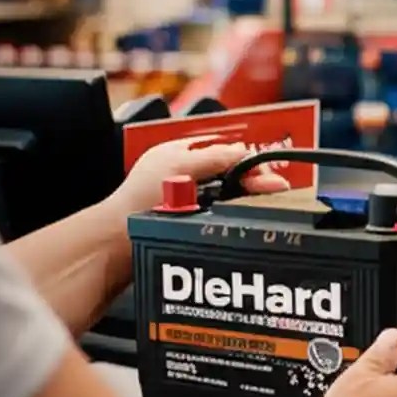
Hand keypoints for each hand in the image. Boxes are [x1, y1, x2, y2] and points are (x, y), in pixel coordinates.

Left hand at [107, 135, 289, 214]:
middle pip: (231, 175)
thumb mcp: (179, 166)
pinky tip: (250, 221)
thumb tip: (244, 152)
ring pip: (230, 198)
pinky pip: (223, 218)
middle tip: (277, 191)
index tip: (268, 174)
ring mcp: (190, 204)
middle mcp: (186, 177)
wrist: (119, 245)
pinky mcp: (192, 227)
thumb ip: (214, 157)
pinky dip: (238, 218)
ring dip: (250, 201)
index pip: (223, 152)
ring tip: (271, 205)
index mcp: (179, 154)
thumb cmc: (138, 201)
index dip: (247, 160)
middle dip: (254, 181)